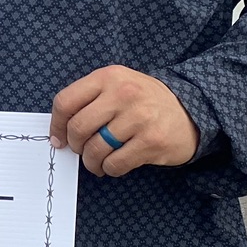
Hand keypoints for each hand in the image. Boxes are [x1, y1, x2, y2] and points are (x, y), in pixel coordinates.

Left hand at [49, 65, 198, 177]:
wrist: (190, 110)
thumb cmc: (144, 101)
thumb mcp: (117, 86)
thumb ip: (88, 100)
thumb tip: (59, 132)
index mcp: (108, 77)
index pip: (66, 102)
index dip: (56, 125)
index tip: (59, 138)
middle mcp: (123, 94)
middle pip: (78, 128)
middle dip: (75, 146)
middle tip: (82, 150)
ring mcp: (139, 118)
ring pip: (95, 149)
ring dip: (92, 162)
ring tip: (98, 161)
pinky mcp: (151, 141)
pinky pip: (115, 164)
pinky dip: (109, 169)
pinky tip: (115, 163)